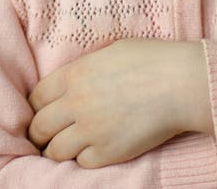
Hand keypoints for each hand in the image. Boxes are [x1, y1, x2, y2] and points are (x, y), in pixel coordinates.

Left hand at [26, 38, 210, 168]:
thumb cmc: (150, 60)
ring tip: (65, 147)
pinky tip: (93, 150)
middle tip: (45, 135)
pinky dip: (84, 159)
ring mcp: (91, 130)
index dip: (36, 107)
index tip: (41, 111)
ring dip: (58, 149)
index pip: (36, 97)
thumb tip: (72, 82)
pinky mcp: (108, 153)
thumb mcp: (109, 52)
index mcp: (74, 74)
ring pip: (55, 151)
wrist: (180, 83)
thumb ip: (84, 69)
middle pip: (39, 127)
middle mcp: (76, 103)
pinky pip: (82, 164)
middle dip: (39, 132)